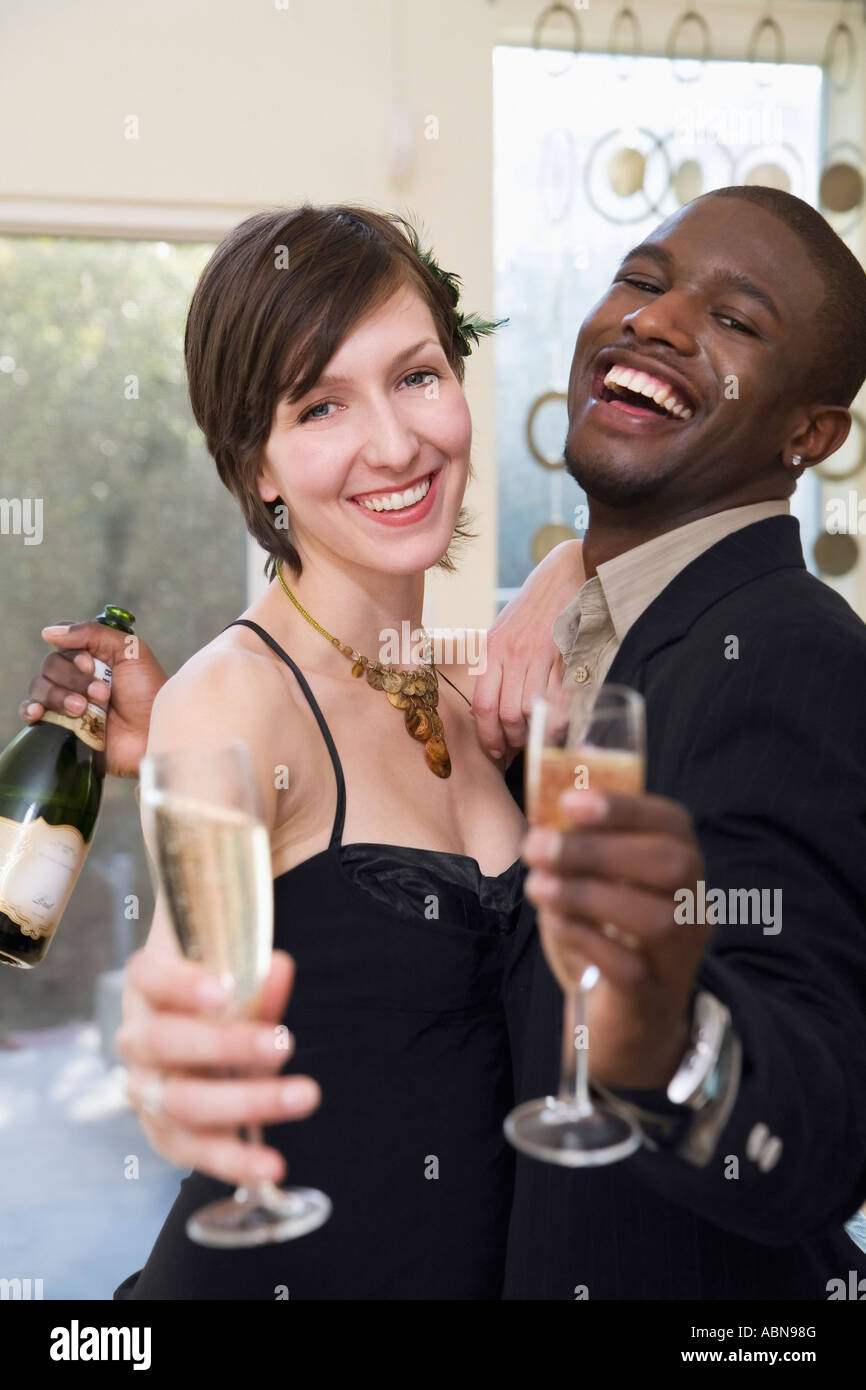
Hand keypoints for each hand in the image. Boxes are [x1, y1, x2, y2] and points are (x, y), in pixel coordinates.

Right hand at [19, 620, 166, 777]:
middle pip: (50, 665)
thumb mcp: (131, 652)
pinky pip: (31, 712)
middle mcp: (78, 678)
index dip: (72, 652)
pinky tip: (39, 712)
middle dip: (74, 679)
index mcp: (95, 658)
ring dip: (60, 696)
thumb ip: (94, 633)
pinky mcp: (62, 726)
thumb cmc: (149, 695)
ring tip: (84, 710)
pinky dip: (31, 709)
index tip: (90, 664)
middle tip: (102, 693)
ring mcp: (68, 703)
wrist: (153, 736)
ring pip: (40, 687)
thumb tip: (49, 632)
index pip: (63, 643)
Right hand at [115, 948, 320, 1186]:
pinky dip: (233, 1161)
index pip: (151, 978)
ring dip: (245, 1103)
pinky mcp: (161, 1132)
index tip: (226, 990)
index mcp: (147, 985)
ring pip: (180, 1102)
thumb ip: (255, 978)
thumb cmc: (219, 996)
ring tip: (301, 1097)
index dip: (183, 984)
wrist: (199, 1038)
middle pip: (165, 1041)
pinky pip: (191, 1151)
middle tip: (283, 1044)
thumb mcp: (234, 977)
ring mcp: (144, 1088)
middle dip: (226, 1044)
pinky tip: (270, 1166)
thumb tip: (278, 972)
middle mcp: (135, 1037)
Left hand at [471, 540, 582, 758]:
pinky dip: (559, 717)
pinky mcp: (567, 654)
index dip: (488, 734)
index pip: (484, 704)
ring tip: (537, 736)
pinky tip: (558, 722)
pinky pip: (560, 697)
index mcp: (493, 649)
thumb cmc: (532, 607)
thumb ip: (496, 667)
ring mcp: (542, 654)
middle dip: (513, 738)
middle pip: (509, 713)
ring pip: (534, 709)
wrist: (564, 573)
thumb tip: (490, 711)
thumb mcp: (503, 632)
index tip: (494, 749)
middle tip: (518, 745)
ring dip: (536, 732)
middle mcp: (514, 653)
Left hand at [523, 788, 708, 1090]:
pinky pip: (632, 968)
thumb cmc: (610, 936)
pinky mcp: (653, 998)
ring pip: (656, 918)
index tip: (569, 801)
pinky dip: (588, 940)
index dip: (624, 807)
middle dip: (599, 850)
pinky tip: (555, 923)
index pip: (672, 823)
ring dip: (587, 894)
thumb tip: (542, 818)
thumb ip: (583, 850)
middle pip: (671, 865)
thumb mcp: (601, 885)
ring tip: (537, 886)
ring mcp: (680, 955)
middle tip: (538, 847)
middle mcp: (693, 907)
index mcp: (683, 868)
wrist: (631, 1023)